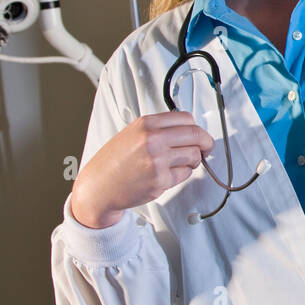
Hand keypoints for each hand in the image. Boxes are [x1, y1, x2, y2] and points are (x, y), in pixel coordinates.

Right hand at [69, 111, 213, 227]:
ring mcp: (157, 160)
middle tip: (205, 148)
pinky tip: (166, 174)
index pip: (186, 118)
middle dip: (205, 143)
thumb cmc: (115, 161)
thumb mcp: (133, 133)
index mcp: (146, 124)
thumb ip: (159, 128)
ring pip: (194, 155)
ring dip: (193, 161)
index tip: (199, 135)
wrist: (99, 186)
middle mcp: (152, 139)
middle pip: (196, 135)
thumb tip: (189, 129)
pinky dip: (181, 174)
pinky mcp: (160, 179)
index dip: (197, 128)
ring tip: (179, 163)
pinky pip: (185, 174)